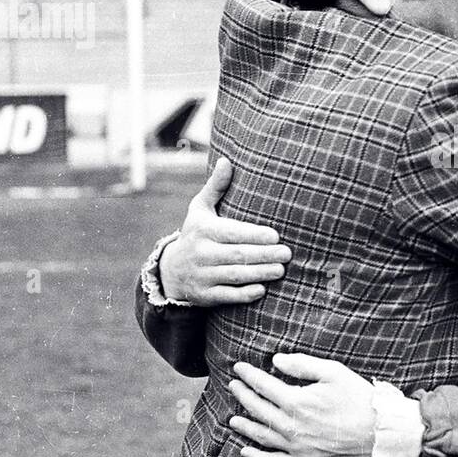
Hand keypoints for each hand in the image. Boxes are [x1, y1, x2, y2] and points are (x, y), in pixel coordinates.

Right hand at [157, 157, 292, 305]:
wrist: (170, 270)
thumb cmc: (196, 234)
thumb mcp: (200, 209)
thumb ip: (216, 187)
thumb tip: (227, 161)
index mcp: (204, 230)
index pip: (232, 232)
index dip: (254, 235)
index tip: (275, 236)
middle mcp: (201, 253)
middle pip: (237, 255)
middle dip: (264, 255)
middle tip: (287, 253)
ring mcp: (202, 276)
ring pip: (234, 276)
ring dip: (259, 274)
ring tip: (281, 270)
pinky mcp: (204, 295)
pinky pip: (226, 296)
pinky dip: (244, 294)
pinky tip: (261, 290)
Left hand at [227, 354, 376, 456]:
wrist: (379, 432)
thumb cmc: (359, 398)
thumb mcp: (333, 372)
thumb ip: (303, 364)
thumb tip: (276, 360)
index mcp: (297, 401)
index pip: (263, 385)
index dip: (249, 375)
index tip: (239, 367)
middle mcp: (291, 426)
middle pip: (258, 409)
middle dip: (242, 395)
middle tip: (233, 386)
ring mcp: (296, 447)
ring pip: (261, 436)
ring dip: (244, 426)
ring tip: (232, 419)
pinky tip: (245, 450)